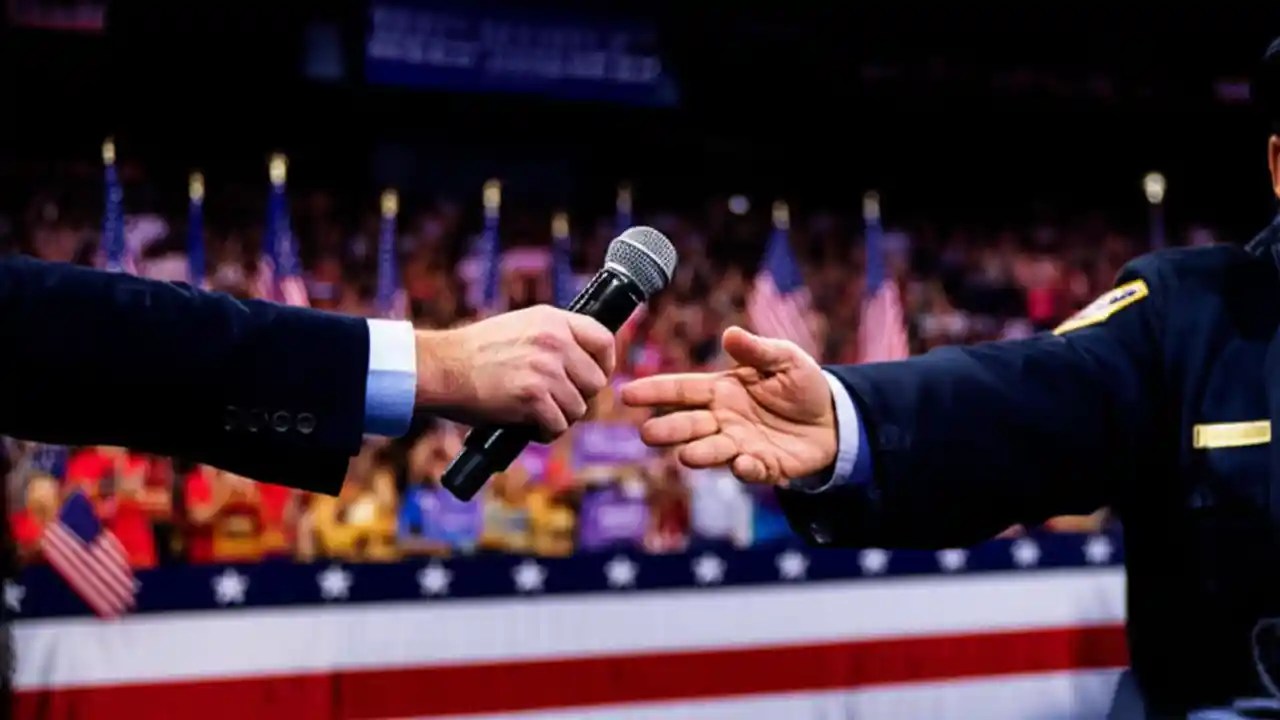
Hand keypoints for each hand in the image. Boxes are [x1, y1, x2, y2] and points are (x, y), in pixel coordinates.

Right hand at [415, 306, 614, 440]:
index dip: (605, 364)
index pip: (604, 340)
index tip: (594, 377)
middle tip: (556, 403)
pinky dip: (545, 432)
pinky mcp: (533, 397)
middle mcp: (554, 341)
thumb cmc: (475, 352)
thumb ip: (553, 337)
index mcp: (553, 320)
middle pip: (596, 382)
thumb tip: (583, 361)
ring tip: (535, 414)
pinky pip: (558, 425)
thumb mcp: (520, 326)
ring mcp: (545, 369)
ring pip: (579, 408)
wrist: (441, 367)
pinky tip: (528, 426)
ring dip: (560, 417)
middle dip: (579, 398)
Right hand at [620, 326, 836, 485]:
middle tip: (647, 435)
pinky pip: (750, 470)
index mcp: (722, 389)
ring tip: (686, 456)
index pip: (682, 390)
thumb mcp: (785, 358)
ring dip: (698, 454)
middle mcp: (723, 419)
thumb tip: (730, 334)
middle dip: (668, 430)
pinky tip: (743, 464)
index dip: (655, 392)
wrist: (834, 419)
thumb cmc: (802, 384)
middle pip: (689, 424)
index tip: (628, 394)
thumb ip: (758, 350)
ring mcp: (741, 444)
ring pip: (712, 451)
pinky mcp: (764, 466)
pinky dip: (745, 469)